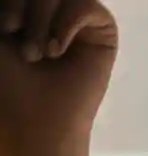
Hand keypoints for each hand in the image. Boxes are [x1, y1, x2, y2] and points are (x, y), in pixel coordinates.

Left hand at [0, 0, 116, 155]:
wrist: (34, 118)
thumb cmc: (9, 82)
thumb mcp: (1, 29)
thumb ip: (13, 5)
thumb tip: (34, 2)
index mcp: (26, 8)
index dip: (11, 2)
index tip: (3, 29)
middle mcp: (52, 9)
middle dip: (21, 6)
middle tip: (11, 34)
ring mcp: (79, 17)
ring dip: (41, 20)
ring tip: (38, 53)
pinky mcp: (102, 30)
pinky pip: (86, 5)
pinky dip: (66, 24)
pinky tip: (56, 51)